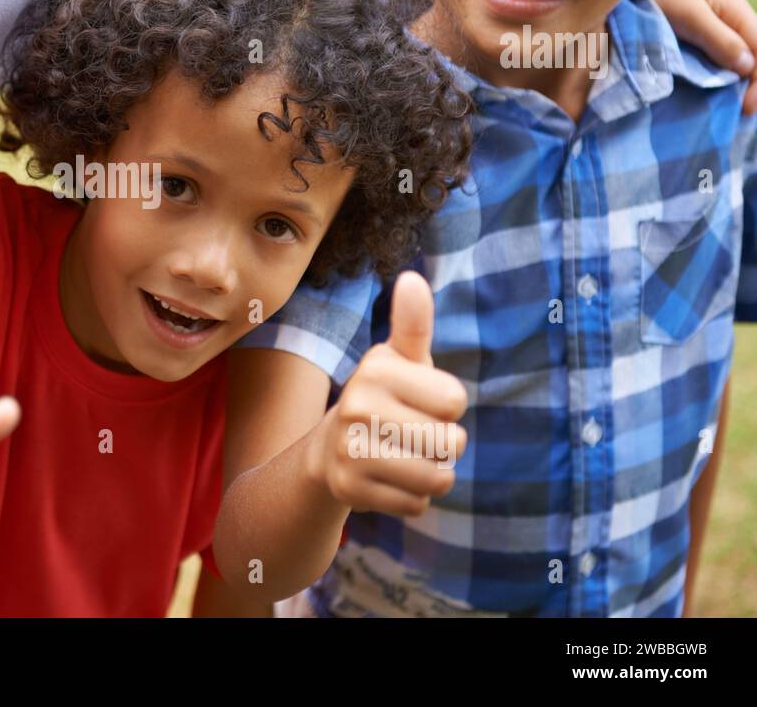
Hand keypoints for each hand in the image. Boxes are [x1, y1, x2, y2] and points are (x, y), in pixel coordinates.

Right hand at [312, 272, 467, 515]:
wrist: (327, 451)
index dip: (447, 407)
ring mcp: (350, 451)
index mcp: (375, 370)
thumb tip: (413, 278)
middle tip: (410, 434)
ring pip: (438, 477)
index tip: (419, 402)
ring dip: (432, 473)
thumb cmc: (381, 399)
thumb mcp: (399, 360)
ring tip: (405, 458)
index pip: (455, 401)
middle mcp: (356, 407)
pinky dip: (412, 497)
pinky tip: (389, 480)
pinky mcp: (350, 490)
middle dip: (443, 445)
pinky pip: (417, 504)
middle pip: (451, 443)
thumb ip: (413, 323)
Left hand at [638, 0, 756, 113]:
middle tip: (743, 113)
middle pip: (756, 57)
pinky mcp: (695, 44)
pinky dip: (721, 82)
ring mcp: (714, 34)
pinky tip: (717, 97)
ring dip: (739, 86)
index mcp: (735, 11)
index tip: (746, 107)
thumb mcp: (688, 14)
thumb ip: (718, 38)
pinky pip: (717, 65)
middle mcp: (730, 22)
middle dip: (754, 85)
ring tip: (734, 110)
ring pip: (739, 63)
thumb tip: (748, 65)